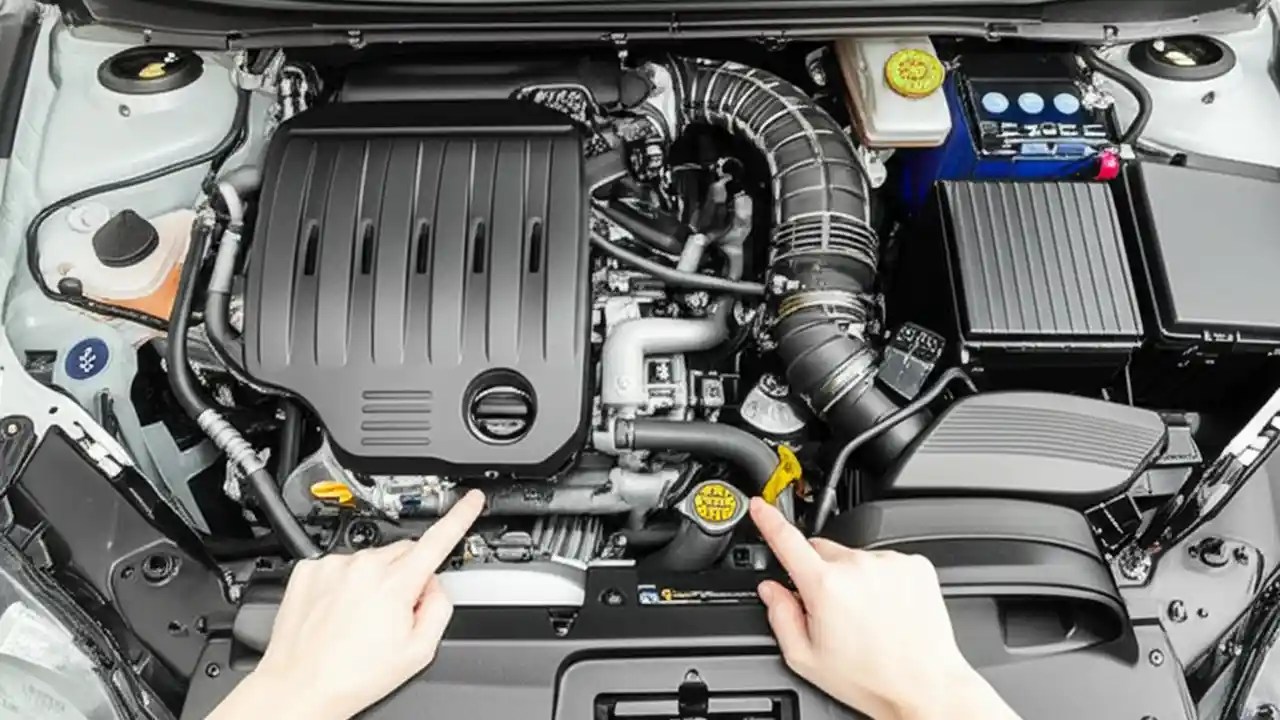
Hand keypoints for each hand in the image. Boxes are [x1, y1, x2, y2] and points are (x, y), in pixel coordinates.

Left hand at [209, 490, 485, 719]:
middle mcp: (363, 567)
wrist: (299, 687)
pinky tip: (337, 611)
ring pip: (370, 560)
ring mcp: (333, 565)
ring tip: (359, 618)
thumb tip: (436, 587)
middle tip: (394, 613)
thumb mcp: (418, 652)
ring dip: (373, 580)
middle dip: (407, 575)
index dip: (460, 516)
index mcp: (395, 584)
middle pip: (403, 554)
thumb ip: (440, 608)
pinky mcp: (309, 569)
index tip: (471, 500)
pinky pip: (339, 566)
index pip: (438, 540)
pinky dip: (344, 583)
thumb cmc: (353, 676)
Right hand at [751, 498, 1018, 719]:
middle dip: (819, 573)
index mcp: (826, 586)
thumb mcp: (807, 658)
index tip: (760, 505)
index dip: (768, 519)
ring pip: (856, 558)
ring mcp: (889, 563)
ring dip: (853, 577)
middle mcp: (858, 566)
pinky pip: (885, 562)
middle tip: (830, 610)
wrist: (926, 687)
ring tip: (866, 615)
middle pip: (822, 552)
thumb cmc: (871, 678)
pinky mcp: (914, 565)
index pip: (787, 540)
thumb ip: (781, 617)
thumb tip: (771, 590)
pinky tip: (887, 609)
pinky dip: (881, 579)